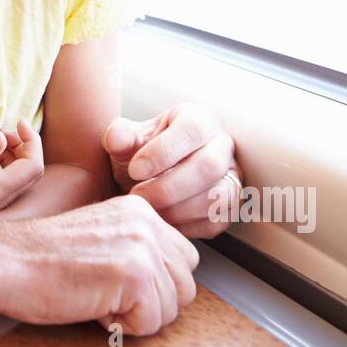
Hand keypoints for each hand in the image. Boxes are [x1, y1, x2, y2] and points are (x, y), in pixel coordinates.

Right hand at [0, 121, 43, 219]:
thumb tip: (0, 135)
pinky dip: (3, 158)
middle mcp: (3, 198)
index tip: (18, 122)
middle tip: (0, 131)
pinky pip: (7, 175)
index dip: (32, 141)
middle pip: (31, 168)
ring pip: (20, 171)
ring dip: (13, 150)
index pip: (34, 166)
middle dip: (23, 144)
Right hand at [0, 195, 199, 335]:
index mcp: (139, 210)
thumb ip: (136, 248)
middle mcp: (147, 223)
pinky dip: (122, 327)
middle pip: (185, 285)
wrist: (4, 261)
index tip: (116, 284)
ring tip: (97, 298)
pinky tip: (93, 307)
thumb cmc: (39, 258)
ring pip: (172, 307)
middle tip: (108, 297)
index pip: (184, 259)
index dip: (155, 285)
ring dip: (136, 316)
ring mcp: (142, 247)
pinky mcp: (133, 275)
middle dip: (153, 303)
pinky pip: (151, 323)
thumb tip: (171, 282)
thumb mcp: (100, 239)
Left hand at [101, 102, 240, 238]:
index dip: (163, 151)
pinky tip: (162, 221)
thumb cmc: (142, 153)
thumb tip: (116, 138)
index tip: (135, 170)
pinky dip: (186, 226)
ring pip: (218, 196)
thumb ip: (120, 136)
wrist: (148, 178)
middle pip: (209, 165)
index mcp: (199, 119)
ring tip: (148, 209)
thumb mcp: (127, 141)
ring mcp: (230, 177)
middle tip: (138, 196)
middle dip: (169, 187)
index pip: (192, 129)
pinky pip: (216, 221)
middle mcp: (222, 146)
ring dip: (177, 209)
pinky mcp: (228, 207)